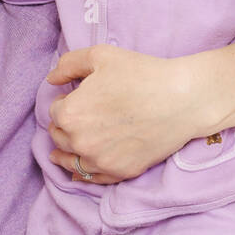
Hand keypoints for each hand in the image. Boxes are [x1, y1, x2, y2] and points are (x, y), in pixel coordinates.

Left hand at [44, 44, 199, 182]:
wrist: (183, 99)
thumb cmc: (142, 74)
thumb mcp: (100, 56)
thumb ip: (68, 65)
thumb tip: (51, 79)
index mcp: (70, 113)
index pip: (55, 111)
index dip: (66, 102)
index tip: (79, 99)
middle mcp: (80, 142)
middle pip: (60, 137)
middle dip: (63, 127)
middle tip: (78, 119)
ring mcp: (101, 160)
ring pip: (71, 161)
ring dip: (65, 154)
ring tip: (58, 154)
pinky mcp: (121, 172)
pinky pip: (93, 178)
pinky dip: (83, 175)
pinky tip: (78, 172)